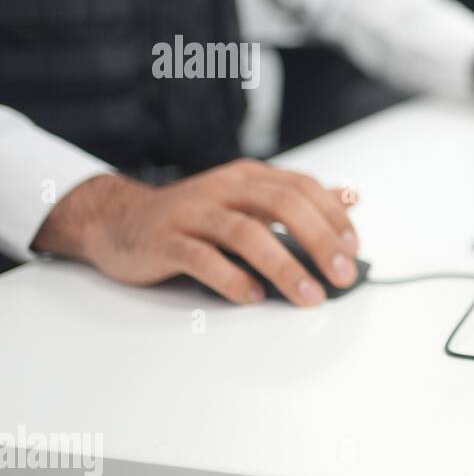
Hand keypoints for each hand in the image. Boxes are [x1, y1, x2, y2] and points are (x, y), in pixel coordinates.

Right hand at [32, 159, 359, 306]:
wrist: (117, 220)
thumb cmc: (193, 216)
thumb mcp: (248, 201)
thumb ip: (297, 201)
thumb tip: (351, 197)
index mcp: (248, 177)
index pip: (302, 187)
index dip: (333, 216)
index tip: (354, 249)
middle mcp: (223, 189)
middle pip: (281, 205)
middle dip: (319, 241)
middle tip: (342, 275)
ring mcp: (191, 213)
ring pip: (245, 233)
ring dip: (284, 267)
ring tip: (310, 295)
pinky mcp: (163, 241)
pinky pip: (201, 258)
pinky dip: (232, 279)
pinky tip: (254, 298)